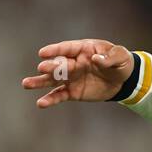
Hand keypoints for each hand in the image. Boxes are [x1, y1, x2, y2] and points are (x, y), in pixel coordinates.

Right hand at [21, 39, 135, 107]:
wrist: (124, 80)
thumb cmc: (121, 62)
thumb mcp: (120, 56)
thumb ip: (109, 57)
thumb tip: (96, 59)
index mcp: (83, 49)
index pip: (67, 48)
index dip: (55, 50)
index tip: (43, 53)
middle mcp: (73, 62)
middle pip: (59, 64)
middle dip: (51, 66)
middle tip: (41, 68)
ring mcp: (71, 77)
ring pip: (53, 79)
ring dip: (40, 82)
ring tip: (26, 84)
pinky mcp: (73, 92)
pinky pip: (59, 95)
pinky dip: (51, 99)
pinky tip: (41, 103)